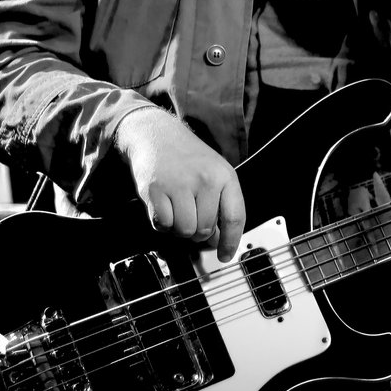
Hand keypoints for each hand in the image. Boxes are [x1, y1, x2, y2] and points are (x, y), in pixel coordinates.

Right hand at [113, 108, 245, 261]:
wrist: (156, 135)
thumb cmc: (188, 157)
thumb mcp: (215, 172)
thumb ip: (221, 204)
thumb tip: (218, 241)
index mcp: (225, 176)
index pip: (235, 218)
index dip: (230, 242)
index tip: (225, 255)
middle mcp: (205, 179)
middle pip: (205, 229)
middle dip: (197, 231)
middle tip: (190, 215)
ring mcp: (180, 184)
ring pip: (184, 230)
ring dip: (179, 227)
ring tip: (177, 208)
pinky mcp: (155, 190)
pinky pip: (162, 225)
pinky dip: (162, 223)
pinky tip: (163, 206)